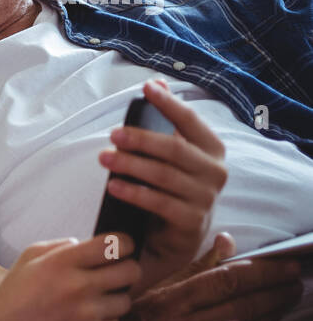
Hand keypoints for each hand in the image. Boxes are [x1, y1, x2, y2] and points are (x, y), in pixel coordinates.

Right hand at [0, 235, 141, 320]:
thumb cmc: (17, 293)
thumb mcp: (30, 256)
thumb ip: (63, 245)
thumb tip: (94, 244)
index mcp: (62, 262)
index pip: (115, 244)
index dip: (125, 243)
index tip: (122, 247)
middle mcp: (77, 287)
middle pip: (131, 271)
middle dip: (126, 269)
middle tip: (114, 273)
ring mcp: (87, 314)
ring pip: (125, 299)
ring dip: (113, 297)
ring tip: (91, 300)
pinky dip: (103, 319)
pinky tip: (83, 318)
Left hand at [98, 80, 226, 293]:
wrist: (172, 239)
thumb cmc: (167, 187)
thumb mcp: (167, 154)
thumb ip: (164, 120)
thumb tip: (156, 82)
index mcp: (211, 150)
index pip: (191, 121)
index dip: (169, 103)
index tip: (147, 88)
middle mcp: (215, 172)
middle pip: (175, 149)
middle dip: (142, 139)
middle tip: (113, 135)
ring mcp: (206, 199)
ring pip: (165, 176)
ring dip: (131, 165)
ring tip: (104, 158)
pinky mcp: (192, 222)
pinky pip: (161, 203)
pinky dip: (135, 193)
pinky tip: (113, 186)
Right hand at [119, 232, 301, 320]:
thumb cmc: (137, 319)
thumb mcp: (160, 286)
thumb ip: (197, 266)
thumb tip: (226, 241)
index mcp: (170, 299)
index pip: (227, 280)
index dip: (263, 272)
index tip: (287, 266)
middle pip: (242, 304)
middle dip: (276, 291)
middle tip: (296, 281)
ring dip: (273, 315)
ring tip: (287, 301)